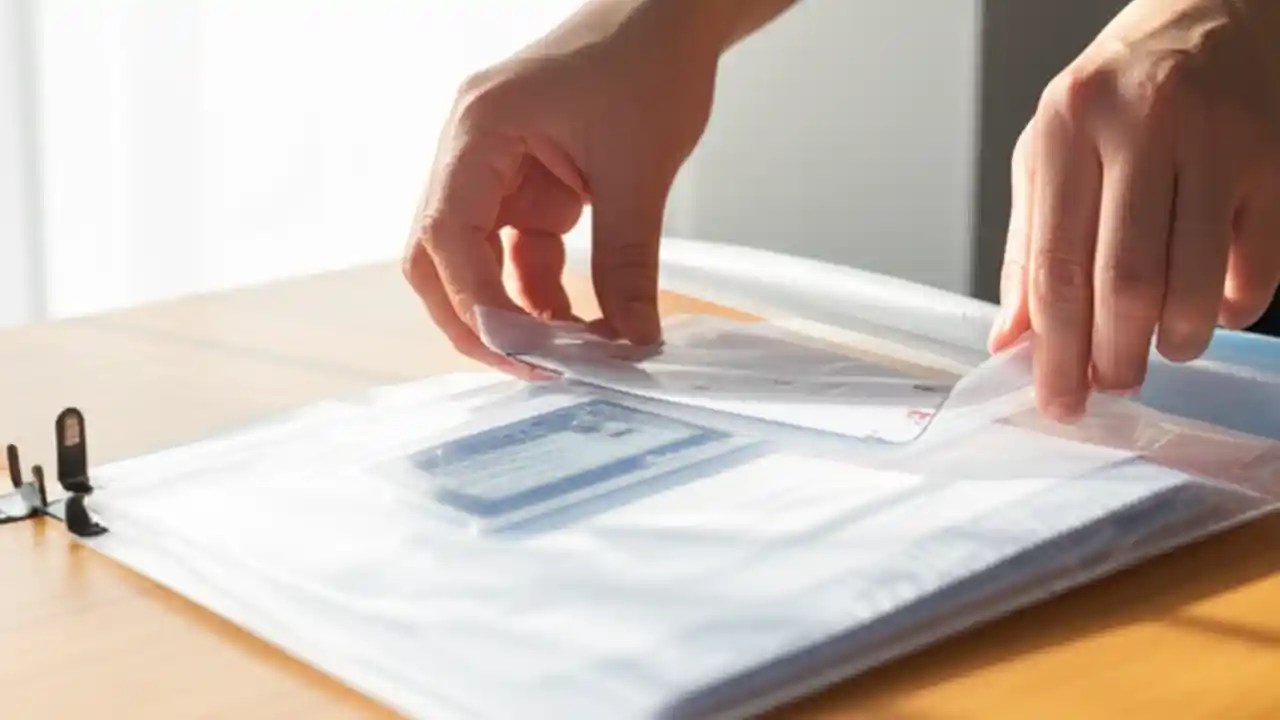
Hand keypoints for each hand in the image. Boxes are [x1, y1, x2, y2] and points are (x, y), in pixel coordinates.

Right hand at [403, 0, 727, 378]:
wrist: (670, 16)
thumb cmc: (648, 62)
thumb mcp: (639, 170)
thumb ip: (627, 262)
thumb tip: (632, 342)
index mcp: (479, 129)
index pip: (445, 232)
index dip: (475, 303)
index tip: (522, 354)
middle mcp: (471, 149)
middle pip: (437, 253)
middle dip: (475, 318)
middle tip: (527, 369)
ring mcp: (494, 168)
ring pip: (472, 259)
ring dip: (509, 311)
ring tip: (562, 355)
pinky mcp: (525, 185)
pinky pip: (514, 252)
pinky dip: (538, 292)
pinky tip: (578, 322)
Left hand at [988, 0, 1279, 420]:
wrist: (1214, 14)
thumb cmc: (1117, 97)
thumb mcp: (1050, 154)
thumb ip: (1028, 247)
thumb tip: (1012, 341)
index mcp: (1067, 129)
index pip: (1055, 265)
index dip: (1055, 348)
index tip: (1057, 400)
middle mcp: (1142, 128)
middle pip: (1125, 282)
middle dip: (1114, 356)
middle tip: (1110, 386)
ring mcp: (1217, 139)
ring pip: (1194, 280)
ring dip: (1176, 340)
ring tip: (1161, 349)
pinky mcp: (1273, 157)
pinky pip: (1258, 262)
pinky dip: (1235, 307)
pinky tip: (1213, 308)